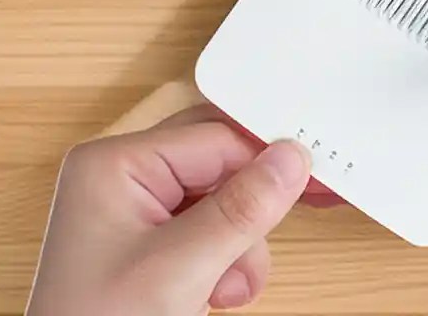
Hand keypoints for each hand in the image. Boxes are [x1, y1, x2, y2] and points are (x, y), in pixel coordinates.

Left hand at [27, 106, 313, 314]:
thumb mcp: (180, 267)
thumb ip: (240, 210)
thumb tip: (289, 160)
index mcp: (115, 165)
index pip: (216, 138)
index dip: (268, 160)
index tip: (312, 178)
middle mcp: (125, 177)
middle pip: (222, 162)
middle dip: (252, 206)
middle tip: (290, 218)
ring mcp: (138, 209)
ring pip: (226, 199)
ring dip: (242, 244)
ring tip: (227, 285)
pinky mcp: (154, 239)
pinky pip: (215, 227)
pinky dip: (230, 260)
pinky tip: (217, 290)